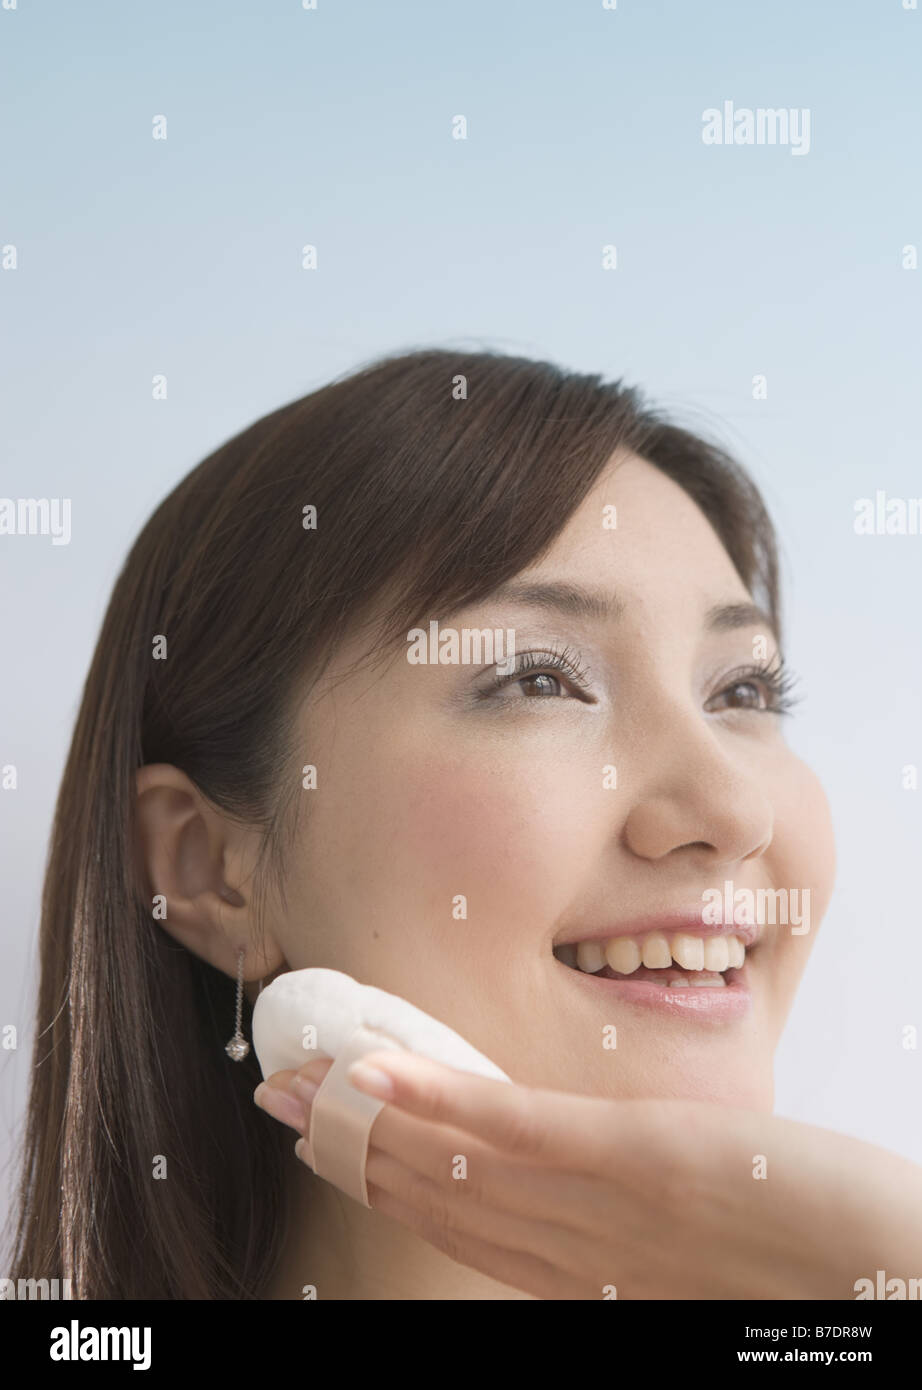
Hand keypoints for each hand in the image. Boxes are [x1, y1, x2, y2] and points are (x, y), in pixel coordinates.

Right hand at [254, 1052, 921, 1300]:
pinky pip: (518, 1134)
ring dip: (367, 1119)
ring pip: (457, 1165)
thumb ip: (632, 1218)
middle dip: (350, 1148)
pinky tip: (379, 1072)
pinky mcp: (639, 1162)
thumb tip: (591, 1174)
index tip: (332, 1132)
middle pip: (440, 1197)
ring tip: (303, 1080)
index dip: (386, 1175)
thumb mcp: (705, 1242)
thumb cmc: (818, 1261)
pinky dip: (438, 1102)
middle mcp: (581, 1252)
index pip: (466, 1221)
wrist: (900, 1279)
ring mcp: (604, 1207)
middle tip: (281, 1098)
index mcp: (594, 1272)